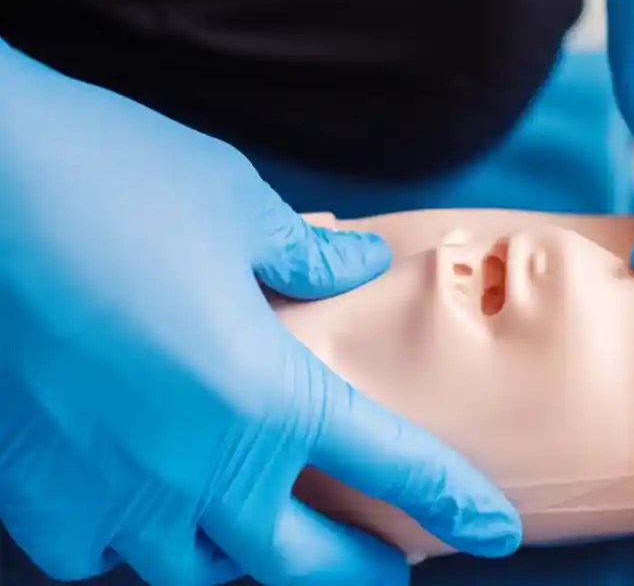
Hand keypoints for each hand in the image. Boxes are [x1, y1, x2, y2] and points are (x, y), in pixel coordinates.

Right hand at [0, 40, 519, 583]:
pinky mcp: (30, 490)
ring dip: (242, 555)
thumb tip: (359, 267)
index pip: (390, 466)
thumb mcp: (235, 205)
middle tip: (391, 573)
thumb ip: (307, 256)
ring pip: (194, 570)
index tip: (494, 530)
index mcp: (264, 395)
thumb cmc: (107, 179)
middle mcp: (192, 464)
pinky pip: (97, 551)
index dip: (452, 501)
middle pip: (299, 564)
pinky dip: (133, 540)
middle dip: (356, 574)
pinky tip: (143, 504)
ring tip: (264, 530)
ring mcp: (106, 490)